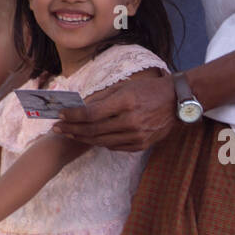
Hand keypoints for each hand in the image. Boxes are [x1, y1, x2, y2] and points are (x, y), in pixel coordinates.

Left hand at [55, 70, 177, 150]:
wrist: (176, 102)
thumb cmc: (149, 90)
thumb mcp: (125, 87)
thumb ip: (102, 98)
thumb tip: (80, 107)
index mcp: (125, 102)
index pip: (91, 113)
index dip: (73, 116)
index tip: (60, 114)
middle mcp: (131, 121)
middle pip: (93, 130)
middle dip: (72, 129)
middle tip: (58, 128)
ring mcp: (137, 135)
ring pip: (102, 141)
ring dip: (83, 137)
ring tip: (70, 133)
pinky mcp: (141, 145)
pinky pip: (115, 147)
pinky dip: (101, 142)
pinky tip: (92, 138)